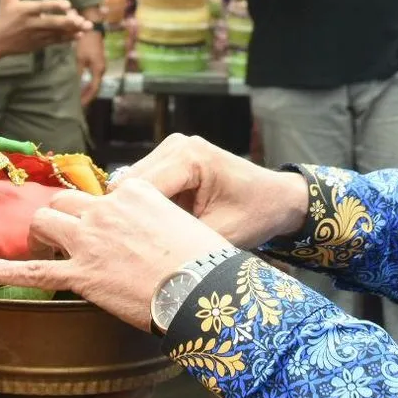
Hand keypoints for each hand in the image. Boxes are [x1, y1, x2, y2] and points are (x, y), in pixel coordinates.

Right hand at [0, 0, 91, 62]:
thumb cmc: (3, 16)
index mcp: (24, 10)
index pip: (42, 7)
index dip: (55, 6)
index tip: (68, 4)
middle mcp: (32, 24)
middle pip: (52, 23)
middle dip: (68, 22)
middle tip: (82, 20)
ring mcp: (36, 35)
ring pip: (57, 33)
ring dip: (72, 30)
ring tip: (87, 27)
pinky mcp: (39, 44)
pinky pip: (55, 41)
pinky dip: (67, 39)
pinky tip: (79, 35)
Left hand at [0, 180, 232, 330]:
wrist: (204, 289)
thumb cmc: (204, 263)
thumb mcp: (184, 225)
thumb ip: (158, 220)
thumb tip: (151, 236)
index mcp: (135, 191)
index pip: (103, 194)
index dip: (98, 214)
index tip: (103, 229)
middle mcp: (107, 208)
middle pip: (66, 204)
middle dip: (61, 221)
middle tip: (65, 240)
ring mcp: (89, 240)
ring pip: (45, 222)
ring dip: (41, 235)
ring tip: (41, 250)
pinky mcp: (80, 274)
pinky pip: (33, 272)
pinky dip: (2, 270)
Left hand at [75, 29, 106, 106]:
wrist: (93, 30)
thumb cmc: (86, 43)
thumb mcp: (79, 58)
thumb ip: (78, 72)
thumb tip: (75, 85)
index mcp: (98, 70)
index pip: (94, 88)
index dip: (87, 98)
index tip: (80, 105)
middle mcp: (102, 70)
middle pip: (96, 88)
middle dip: (88, 97)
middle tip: (78, 104)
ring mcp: (101, 67)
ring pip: (95, 83)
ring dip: (88, 91)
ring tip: (79, 98)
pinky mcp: (98, 64)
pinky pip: (94, 78)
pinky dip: (88, 84)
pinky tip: (81, 86)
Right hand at [116, 133, 309, 249]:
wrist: (277, 198)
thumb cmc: (255, 215)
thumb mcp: (218, 235)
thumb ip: (177, 239)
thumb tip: (139, 252)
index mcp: (190, 156)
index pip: (139, 188)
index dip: (126, 220)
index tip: (120, 251)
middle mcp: (177, 145)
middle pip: (129, 185)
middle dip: (129, 216)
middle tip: (127, 251)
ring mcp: (172, 149)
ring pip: (132, 185)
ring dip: (137, 212)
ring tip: (144, 241)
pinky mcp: (171, 159)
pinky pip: (145, 186)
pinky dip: (147, 207)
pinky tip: (156, 228)